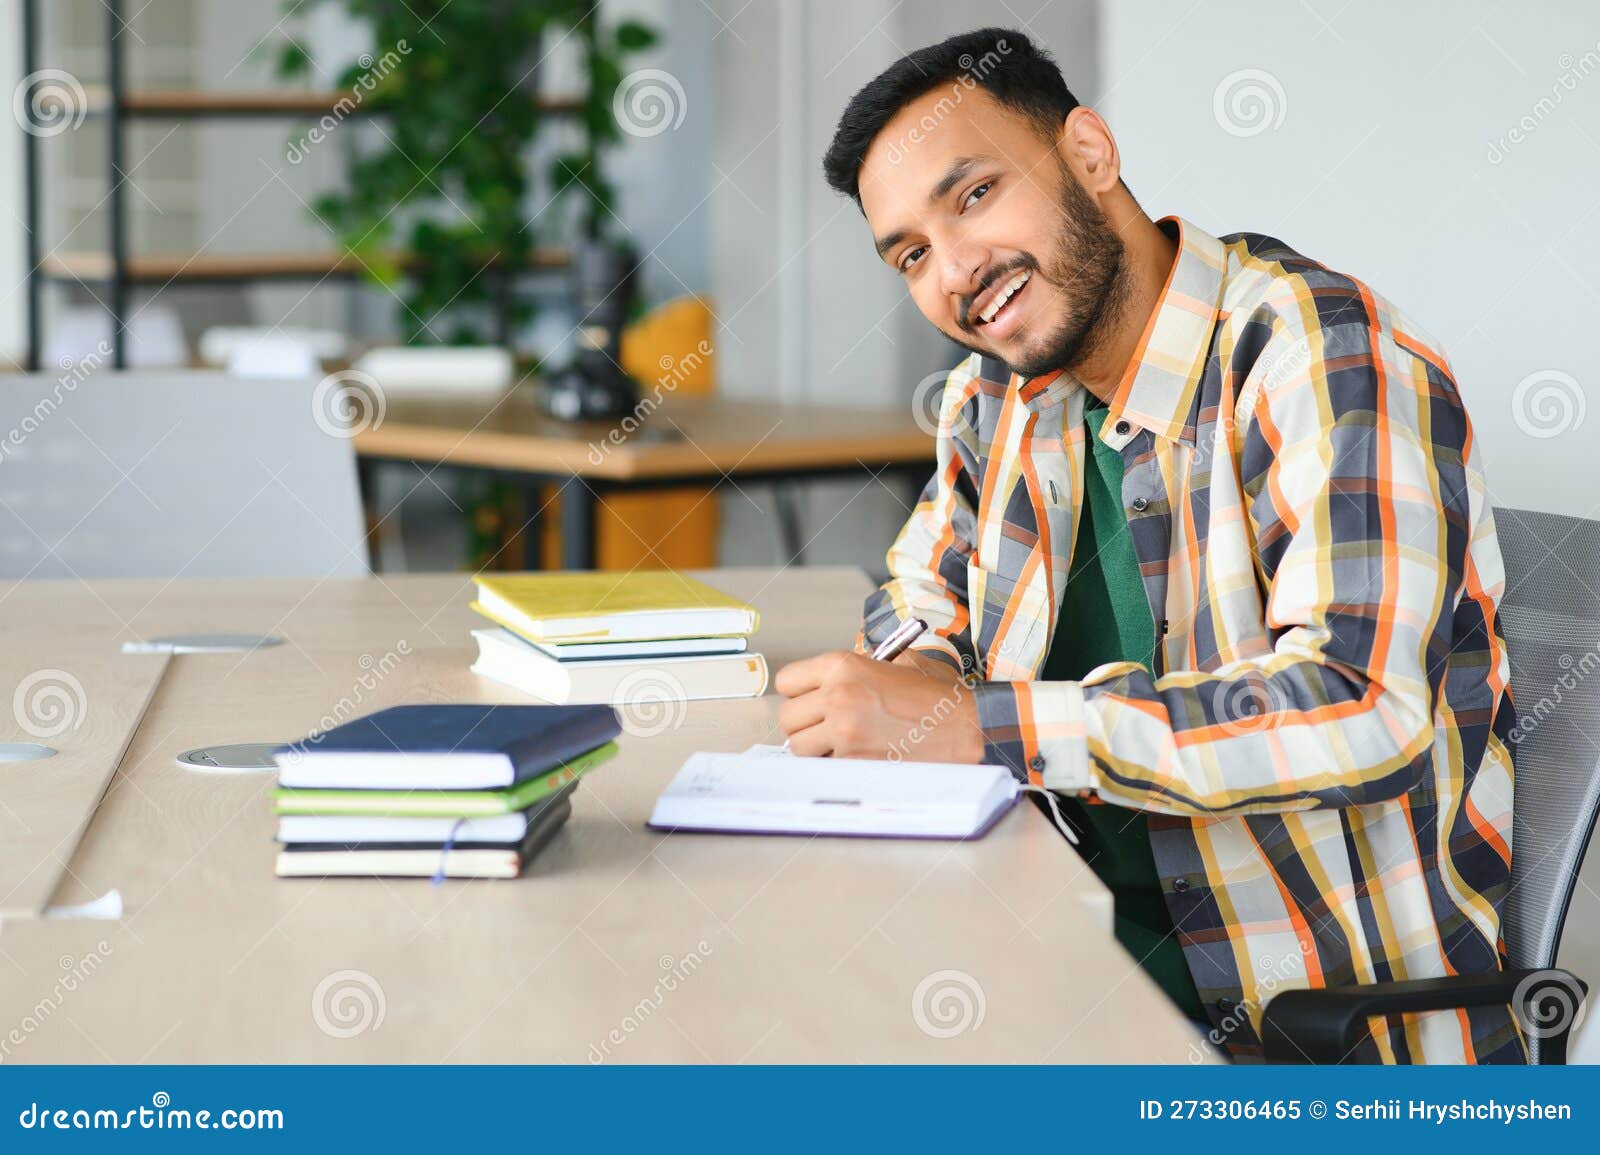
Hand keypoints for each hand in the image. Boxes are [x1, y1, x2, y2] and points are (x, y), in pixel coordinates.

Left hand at [773, 650, 983, 761]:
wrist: (968, 727)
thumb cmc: (939, 696)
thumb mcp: (900, 662)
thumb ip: (862, 666)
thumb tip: (833, 682)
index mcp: (843, 665)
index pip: (787, 681)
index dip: (798, 692)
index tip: (809, 699)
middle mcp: (837, 696)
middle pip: (787, 717)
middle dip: (803, 724)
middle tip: (824, 726)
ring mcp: (845, 732)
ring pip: (799, 747)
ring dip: (815, 748)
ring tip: (841, 743)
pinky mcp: (856, 761)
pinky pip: (825, 766)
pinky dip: (836, 765)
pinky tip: (860, 756)